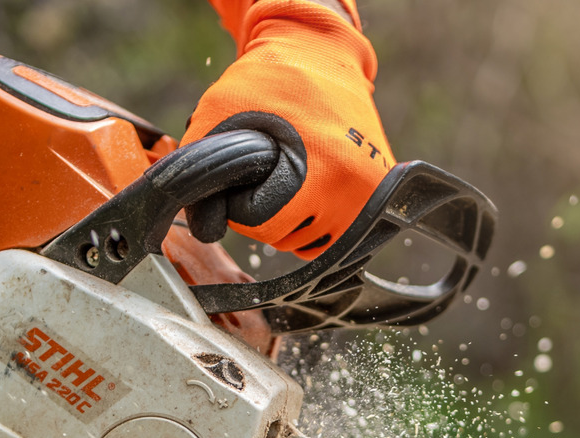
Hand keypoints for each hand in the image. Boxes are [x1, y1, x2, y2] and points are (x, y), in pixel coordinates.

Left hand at [182, 0, 392, 258]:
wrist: (317, 52)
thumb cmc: (266, 80)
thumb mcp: (217, 115)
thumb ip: (199, 169)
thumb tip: (202, 225)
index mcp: (325, 172)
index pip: (263, 224)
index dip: (239, 202)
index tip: (245, 173)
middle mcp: (358, 190)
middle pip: (287, 238)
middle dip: (266, 211)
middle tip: (268, 168)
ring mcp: (373, 194)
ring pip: (310, 243)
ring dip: (290, 220)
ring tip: (289, 174)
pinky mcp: (380, 192)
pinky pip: (334, 236)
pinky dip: (314, 220)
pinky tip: (307, 186)